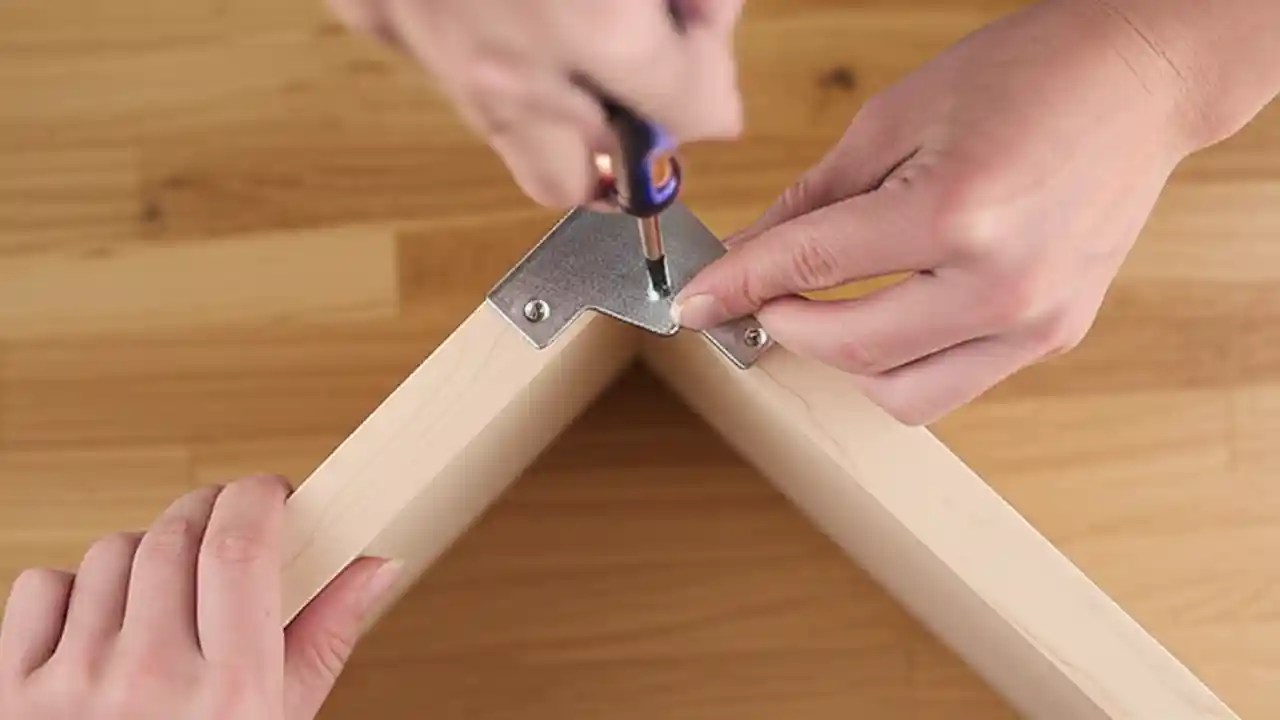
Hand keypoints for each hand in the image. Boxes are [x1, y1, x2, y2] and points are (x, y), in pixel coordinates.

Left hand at [0, 476, 400, 719]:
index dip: (258, 498)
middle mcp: (149, 684)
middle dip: (209, 514)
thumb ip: (326, 636)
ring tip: (166, 596)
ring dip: (146, 554)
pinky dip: (74, 591)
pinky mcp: (13, 692)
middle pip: (177, 534)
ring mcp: (73, 686)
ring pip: (112, 551)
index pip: (240, 547)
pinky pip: (43, 586)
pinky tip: (103, 625)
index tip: (272, 495)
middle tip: (226, 536)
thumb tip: (375, 563)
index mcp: (231, 694)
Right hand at [328, 0, 743, 206]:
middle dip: (625, 142)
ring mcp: (426, 45)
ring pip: (506, 137)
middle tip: (642, 77)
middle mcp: (502, 65)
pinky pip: (436, 67)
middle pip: (582, 179)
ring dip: (553, 109)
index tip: (702, 43)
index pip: (693, 115)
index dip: (711, 81)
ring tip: (570, 29)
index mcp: (593, 26)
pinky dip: (476, 46)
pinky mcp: (370, 10)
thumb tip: (705, 18)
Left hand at [672, 0, 1208, 424]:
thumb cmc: (1028, 75)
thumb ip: (813, 200)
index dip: (738, 287)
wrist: (1142, 81)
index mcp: (954, 214)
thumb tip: (748, 254)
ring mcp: (1037, 321)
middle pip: (849, 350)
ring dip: (845, 358)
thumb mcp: (895, 119)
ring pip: (900, 394)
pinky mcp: (1056, 336)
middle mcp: (1000, 284)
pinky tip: (894, 309)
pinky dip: (904, 359)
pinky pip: (952, 380)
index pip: (811, 268)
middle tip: (760, 294)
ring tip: (829, 306)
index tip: (695, 302)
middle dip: (784, 325)